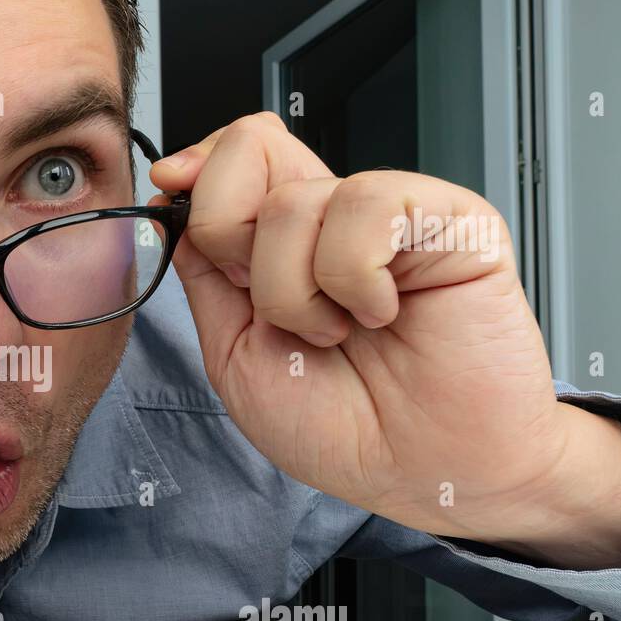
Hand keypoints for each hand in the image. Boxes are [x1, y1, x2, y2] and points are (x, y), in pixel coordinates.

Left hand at [149, 112, 620, 561]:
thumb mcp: (236, 355)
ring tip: (341, 331)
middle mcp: (331, 219)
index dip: (195, 169)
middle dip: (228, 233)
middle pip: (251, 147)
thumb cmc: (343, 428)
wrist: (424, 473)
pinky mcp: (448, 216)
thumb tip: (174, 204)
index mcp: (282, 245)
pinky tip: (383, 312)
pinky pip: (365, 208)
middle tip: (268, 302)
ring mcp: (390, 214)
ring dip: (296, 292)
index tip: (171, 190)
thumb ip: (205, 277)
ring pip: (292, 202)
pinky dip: (355, 280)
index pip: (231, 160)